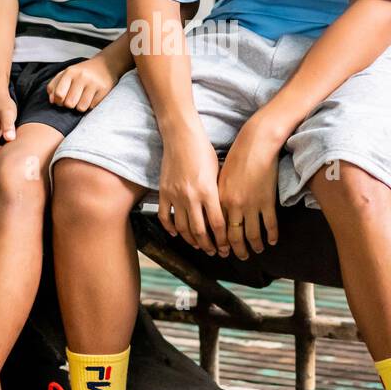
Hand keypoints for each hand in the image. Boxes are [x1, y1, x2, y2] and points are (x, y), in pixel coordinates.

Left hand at [46, 55, 117, 111]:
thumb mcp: (66, 74)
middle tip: (73, 99)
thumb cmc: (82, 72)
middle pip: (69, 103)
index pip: (59, 94)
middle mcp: (81, 77)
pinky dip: (90, 104)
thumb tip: (52, 101)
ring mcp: (93, 83)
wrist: (105, 65)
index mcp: (70, 72)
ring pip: (81, 107)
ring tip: (82, 99)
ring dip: (80, 106)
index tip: (61, 100)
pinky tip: (91, 97)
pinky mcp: (103, 90)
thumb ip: (54, 86)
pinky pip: (92, 106)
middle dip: (70, 104)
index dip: (58, 101)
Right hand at [159, 122, 229, 256]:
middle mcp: (191, 197)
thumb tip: (226, 213)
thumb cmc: (203, 151)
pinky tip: (176, 233)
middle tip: (215, 252)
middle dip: (209, 245)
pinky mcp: (163, 192)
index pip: (217, 224)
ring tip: (198, 245)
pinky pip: (164, 217)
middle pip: (200, 231)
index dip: (223, 239)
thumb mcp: (218, 171)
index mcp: (208, 191)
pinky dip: (170, 228)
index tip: (227, 247)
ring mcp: (175, 196)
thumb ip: (219, 193)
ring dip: (191, 240)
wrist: (181, 137)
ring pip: (182, 228)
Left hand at [217, 116, 279, 259]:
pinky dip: (271, 236)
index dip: (221, 243)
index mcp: (220, 199)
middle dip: (237, 250)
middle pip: (234, 236)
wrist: (257, 143)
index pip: (218, 229)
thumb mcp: (222, 176)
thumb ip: (219, 195)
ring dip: (255, 246)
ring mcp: (251, 205)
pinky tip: (272, 241)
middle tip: (240, 257)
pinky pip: (269, 225)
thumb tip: (218, 211)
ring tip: (257, 251)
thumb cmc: (238, 156)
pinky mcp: (267, 201)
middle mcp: (234, 205)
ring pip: (252, 234)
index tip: (223, 251)